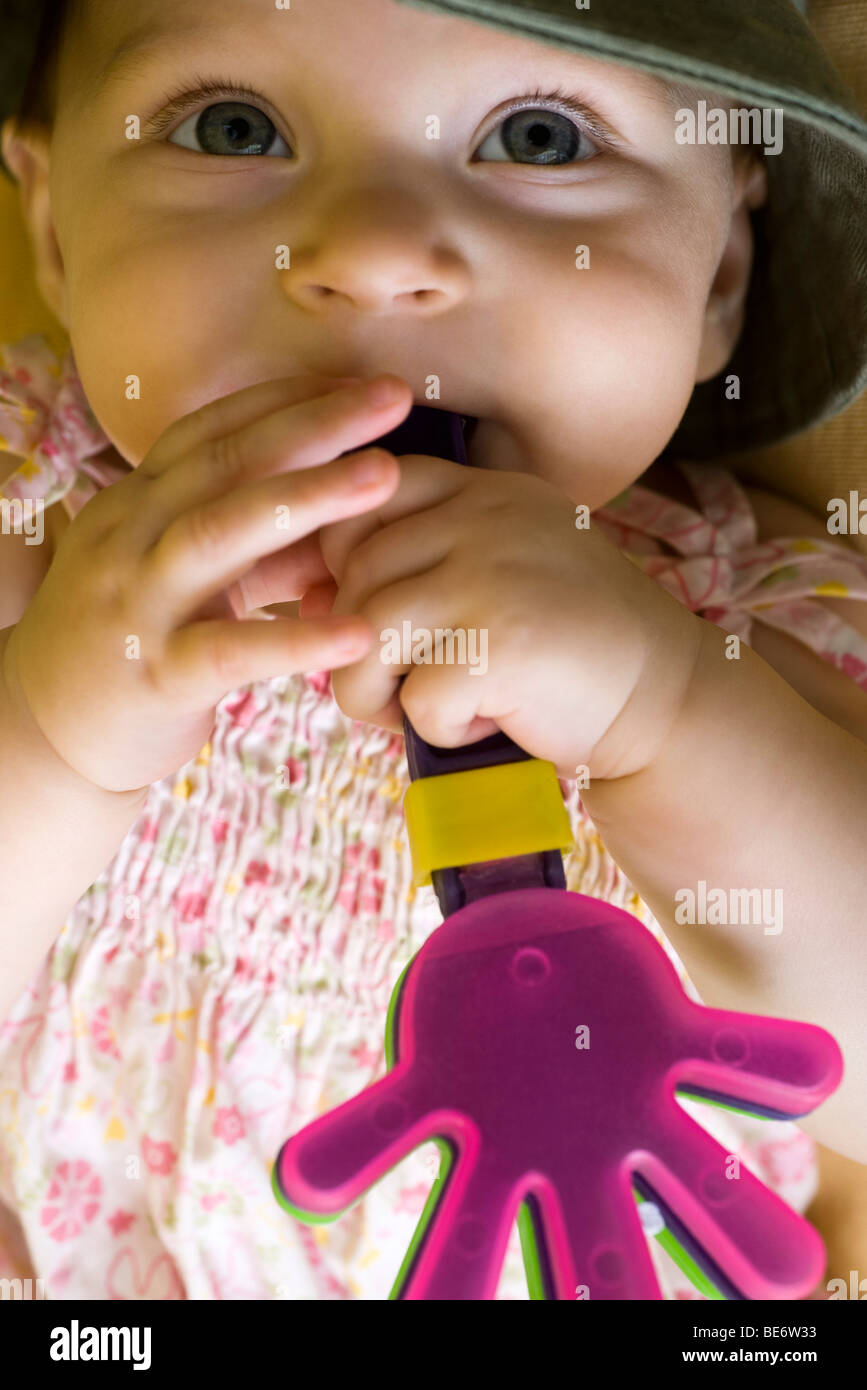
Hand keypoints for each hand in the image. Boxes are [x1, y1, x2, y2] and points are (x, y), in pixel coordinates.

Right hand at [2, 374, 411, 792]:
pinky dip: (296, 640)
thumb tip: (354, 522)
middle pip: (224, 463)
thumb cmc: (131, 642)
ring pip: (218, 533)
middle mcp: (130, 538)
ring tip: (385, 477)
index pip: (211, 431)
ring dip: (306, 497)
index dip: (286, 399)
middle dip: (312, 424)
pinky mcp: (157, 675)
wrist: (43, 730)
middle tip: (393, 397)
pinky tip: (359, 633)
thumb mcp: (184, 579)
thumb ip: (259, 549)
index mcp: (136, 505)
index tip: (359, 380)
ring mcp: (137, 603)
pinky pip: (230, 651)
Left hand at [310, 450, 703, 779]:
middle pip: (353, 574)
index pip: (367, 497)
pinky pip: (416, 700)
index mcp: (484, 492)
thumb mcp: (496, 576)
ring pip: (368, 638)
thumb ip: (415, 566)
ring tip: (437, 709)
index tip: (371, 613)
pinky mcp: (499, 644)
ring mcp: (491, 576)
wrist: (665, 697)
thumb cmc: (566, 647)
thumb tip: (308, 589)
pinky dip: (441, 732)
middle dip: (358, 646)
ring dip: (384, 697)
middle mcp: (485, 518)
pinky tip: (494, 721)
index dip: (346, 562)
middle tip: (408, 686)